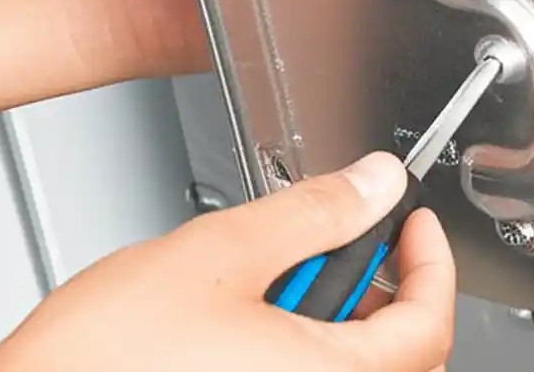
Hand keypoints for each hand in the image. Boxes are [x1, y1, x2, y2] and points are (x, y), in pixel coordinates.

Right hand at [0, 153, 455, 371]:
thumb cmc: (101, 361)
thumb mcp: (218, 254)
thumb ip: (311, 213)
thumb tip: (375, 181)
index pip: (430, 323)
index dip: (432, 263)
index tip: (416, 225)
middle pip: (402, 354)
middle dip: (383, 289)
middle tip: (348, 245)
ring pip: (353, 370)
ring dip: (340, 320)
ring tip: (281, 280)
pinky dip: (304, 350)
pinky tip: (250, 321)